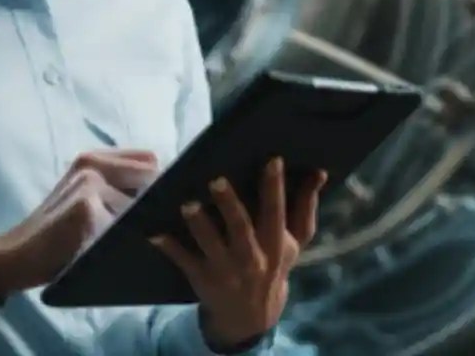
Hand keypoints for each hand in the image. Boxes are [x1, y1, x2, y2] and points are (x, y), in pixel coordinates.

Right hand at [0, 149, 159, 302]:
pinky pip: (124, 226)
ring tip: (123, 240)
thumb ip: (119, 185)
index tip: (164, 203)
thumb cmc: (59, 232)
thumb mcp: (86, 196)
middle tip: (150, 225)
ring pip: (141, 205)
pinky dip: (125, 241)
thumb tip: (170, 188)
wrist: (16, 255)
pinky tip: (113, 251)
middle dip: (156, 202)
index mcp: (93, 158)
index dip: (160, 181)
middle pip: (151, 178)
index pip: (149, 160)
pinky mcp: (86, 208)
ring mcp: (88, 183)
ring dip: (141, 224)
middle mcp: (91, 164)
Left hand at [150, 157, 327, 350]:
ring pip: (211, 245)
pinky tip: (155, 232)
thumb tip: (319, 172)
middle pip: (241, 229)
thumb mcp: (296, 241)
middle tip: (216, 180)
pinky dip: (170, 247)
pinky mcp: (202, 279)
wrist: (252, 314)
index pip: (277, 212)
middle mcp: (252, 258)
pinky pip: (184, 261)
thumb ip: (306, 206)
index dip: (275, 187)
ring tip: (187, 204)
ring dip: (199, 225)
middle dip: (229, 205)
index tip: (271, 160)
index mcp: (277, 244)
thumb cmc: (273, 264)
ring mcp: (226, 270)